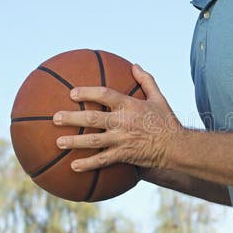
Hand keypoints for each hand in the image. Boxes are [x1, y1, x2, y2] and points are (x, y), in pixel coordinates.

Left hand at [53, 64, 181, 171]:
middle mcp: (123, 122)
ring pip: (93, 141)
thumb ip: (146, 81)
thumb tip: (135, 65)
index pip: (104, 94)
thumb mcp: (159, 98)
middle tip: (56, 118)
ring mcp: (122, 140)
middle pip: (92, 118)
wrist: (177, 146)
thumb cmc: (167, 121)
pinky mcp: (123, 155)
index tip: (72, 93)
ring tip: (58, 142)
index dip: (87, 92)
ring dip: (74, 142)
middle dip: (72, 118)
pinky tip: (74, 166)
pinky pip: (102, 161)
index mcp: (129, 105)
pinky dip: (87, 164)